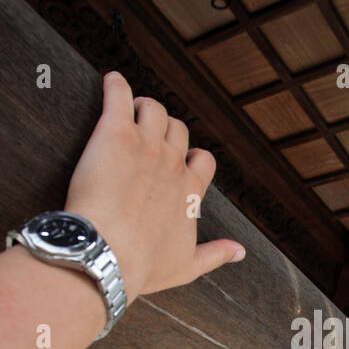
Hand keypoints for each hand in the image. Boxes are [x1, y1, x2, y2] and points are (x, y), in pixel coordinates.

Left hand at [63, 71, 244, 302]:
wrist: (109, 254)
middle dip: (164, 129)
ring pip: (154, 108)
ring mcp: (146, 144)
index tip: (177, 162)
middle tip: (146, 135)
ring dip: (142, 107)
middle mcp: (173, 162)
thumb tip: (240, 251)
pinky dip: (115, 86)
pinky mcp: (116, 133)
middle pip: (178, 129)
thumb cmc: (143, 265)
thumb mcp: (187, 267)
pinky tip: (111, 82)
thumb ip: (215, 254)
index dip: (191, 157)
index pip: (203, 159)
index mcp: (190, 190)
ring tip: (129, 111)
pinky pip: (120, 96)